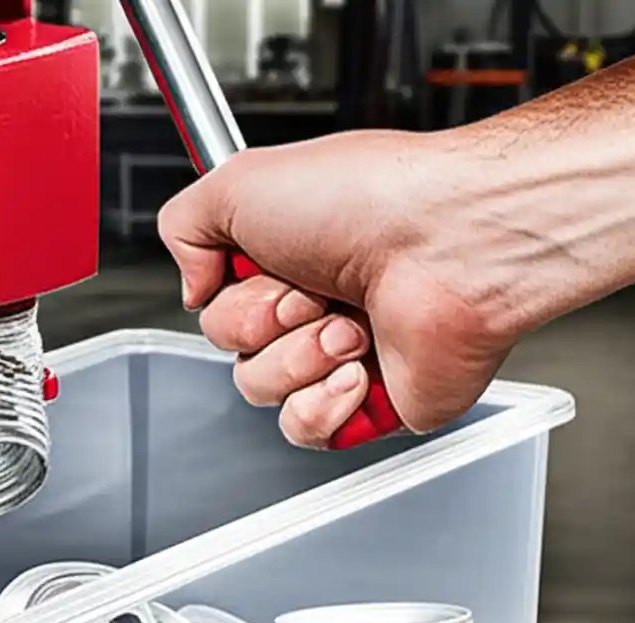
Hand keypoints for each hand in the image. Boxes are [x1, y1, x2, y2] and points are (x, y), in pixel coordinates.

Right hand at [158, 130, 529, 445]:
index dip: (230, 293)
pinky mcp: (375, 403)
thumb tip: (190, 288)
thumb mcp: (237, 182)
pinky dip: (321, 402)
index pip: (218, 301)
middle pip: (233, 349)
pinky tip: (358, 367)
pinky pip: (306, 429)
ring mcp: (346, 356)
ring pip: (262, 389)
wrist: (452, 242)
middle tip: (313, 290)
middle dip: (262, 322)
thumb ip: (182, 228)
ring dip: (296, 357)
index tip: (261, 264)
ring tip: (349, 324)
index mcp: (288, 254)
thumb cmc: (370, 198)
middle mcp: (317, 303)